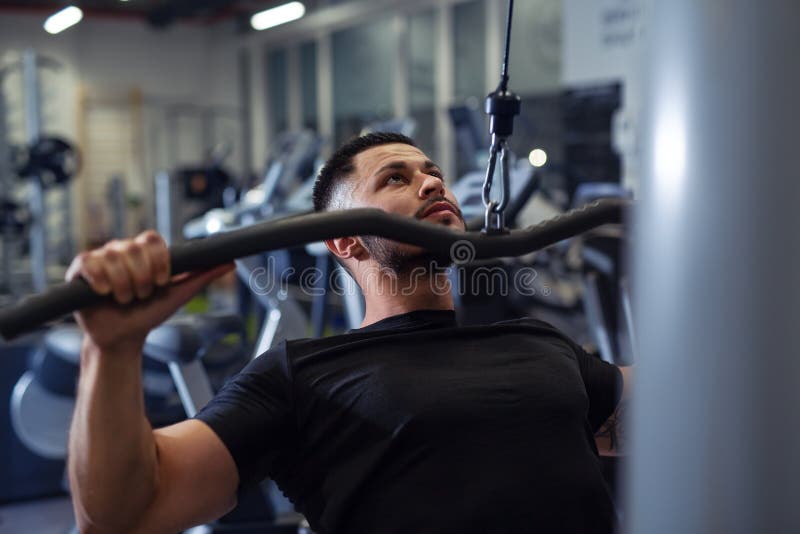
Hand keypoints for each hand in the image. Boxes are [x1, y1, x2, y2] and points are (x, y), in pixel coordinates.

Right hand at [66, 230, 233, 353]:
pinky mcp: (80, 269)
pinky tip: (104, 293)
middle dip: (142, 278)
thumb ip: (203, 276)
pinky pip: (88, 262)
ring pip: (112, 257)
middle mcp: (123, 250)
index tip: (162, 282)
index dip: (159, 261)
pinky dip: (100, 280)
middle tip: (142, 295)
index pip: (152, 238)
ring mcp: (101, 258)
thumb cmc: (150, 314)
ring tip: (124, 299)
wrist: (124, 337)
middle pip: (133, 248)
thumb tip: (231, 262)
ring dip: (123, 285)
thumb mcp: (179, 294)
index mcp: (146, 252)